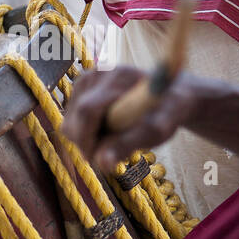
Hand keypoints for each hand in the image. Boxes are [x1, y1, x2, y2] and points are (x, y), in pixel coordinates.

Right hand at [64, 68, 197, 170]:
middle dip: (88, 144)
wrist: (169, 95)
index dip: (88, 142)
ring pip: (69, 124)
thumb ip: (127, 145)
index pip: (86, 111)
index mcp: (116, 78)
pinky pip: (71, 122)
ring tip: (115, 136)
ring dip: (88, 139)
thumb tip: (102, 164)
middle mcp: (95, 74)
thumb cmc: (167, 113)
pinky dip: (86, 133)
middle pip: (72, 121)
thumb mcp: (155, 131)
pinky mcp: (80, 90)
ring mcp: (85, 81)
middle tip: (113, 151)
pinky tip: (107, 129)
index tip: (101, 160)